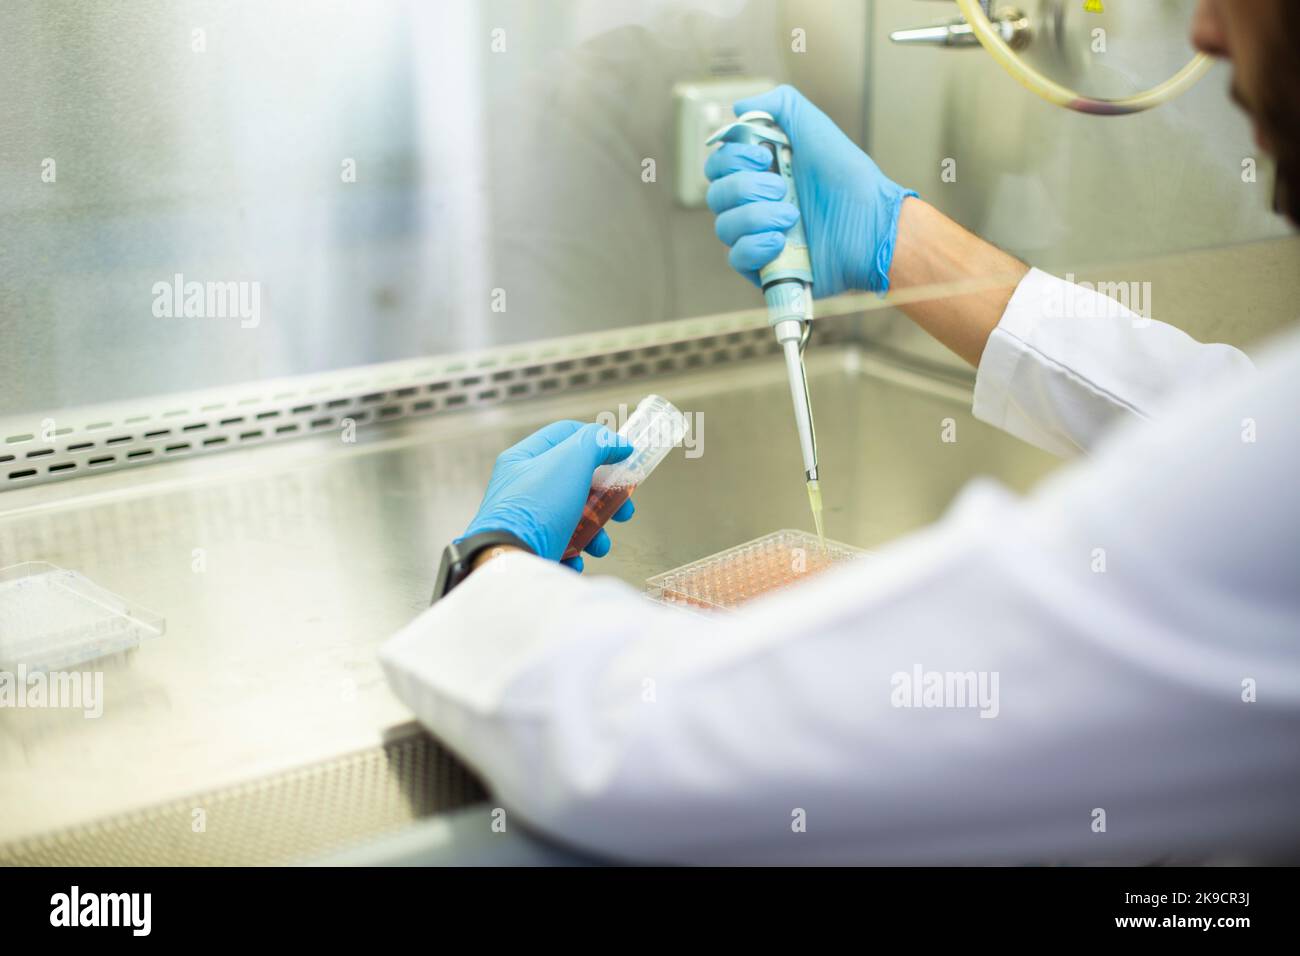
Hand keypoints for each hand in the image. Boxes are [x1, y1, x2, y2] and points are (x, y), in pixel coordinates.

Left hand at [461, 421, 635, 571]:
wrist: (510, 562)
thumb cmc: (537, 508)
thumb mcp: (572, 461)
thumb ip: (598, 443)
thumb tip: (619, 444)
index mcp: (524, 458)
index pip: (566, 435)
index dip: (598, 442)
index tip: (622, 457)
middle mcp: (522, 487)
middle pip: (576, 481)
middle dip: (605, 496)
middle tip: (623, 508)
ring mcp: (525, 519)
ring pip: (572, 517)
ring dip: (595, 530)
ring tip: (600, 544)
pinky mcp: (529, 547)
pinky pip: (560, 545)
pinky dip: (575, 552)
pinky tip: (575, 557)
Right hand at [704, 84, 916, 295]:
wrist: (871, 223)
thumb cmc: (847, 177)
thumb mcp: (813, 125)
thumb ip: (778, 104)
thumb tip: (739, 106)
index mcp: (760, 172)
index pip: (717, 166)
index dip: (731, 159)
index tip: (764, 157)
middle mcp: (755, 204)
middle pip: (715, 195)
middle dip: (745, 187)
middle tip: (782, 188)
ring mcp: (758, 236)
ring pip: (724, 227)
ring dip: (755, 216)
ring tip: (791, 216)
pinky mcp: (765, 267)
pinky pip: (736, 257)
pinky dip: (755, 246)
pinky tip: (781, 240)